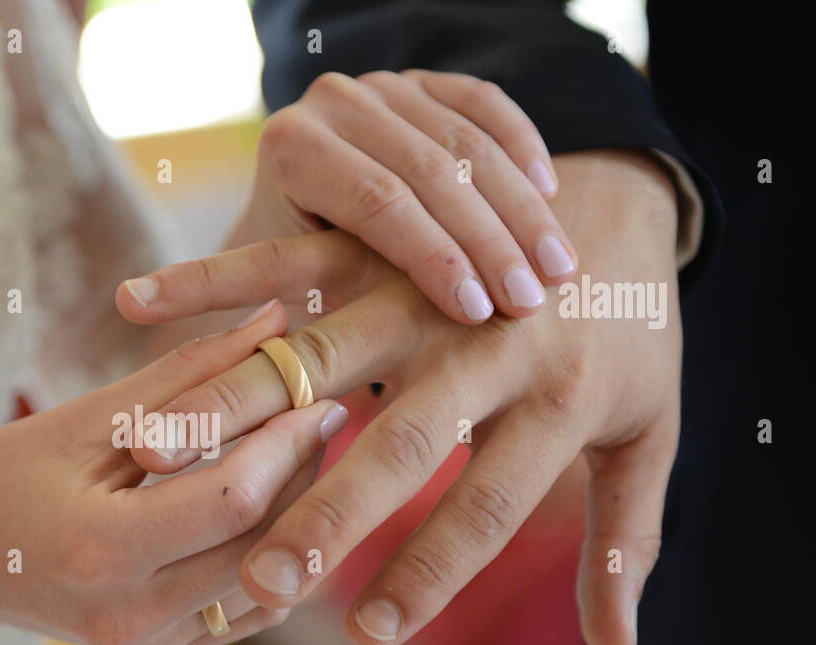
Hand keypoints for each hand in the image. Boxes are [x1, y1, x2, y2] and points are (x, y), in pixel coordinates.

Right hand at [0, 301, 347, 644]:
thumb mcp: (85, 420)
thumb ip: (186, 373)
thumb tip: (274, 321)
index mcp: (102, 551)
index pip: (235, 500)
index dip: (287, 443)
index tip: (317, 393)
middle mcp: (130, 616)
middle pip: (262, 544)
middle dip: (304, 476)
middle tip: (322, 416)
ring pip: (264, 583)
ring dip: (295, 517)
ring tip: (297, 454)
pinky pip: (241, 612)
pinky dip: (265, 557)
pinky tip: (267, 508)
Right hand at [117, 150, 680, 644]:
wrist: (625, 204)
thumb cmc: (632, 342)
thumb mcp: (649, 436)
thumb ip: (627, 538)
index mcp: (560, 399)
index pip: (488, 501)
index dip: (432, 569)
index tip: (372, 635)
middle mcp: (484, 343)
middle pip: (398, 438)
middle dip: (328, 513)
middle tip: (265, 581)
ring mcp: (423, 286)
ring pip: (321, 353)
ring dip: (235, 404)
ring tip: (156, 455)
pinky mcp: (379, 244)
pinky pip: (283, 262)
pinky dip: (208, 280)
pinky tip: (134, 302)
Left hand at [125, 70, 577, 324]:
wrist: (293, 215)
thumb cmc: (295, 276)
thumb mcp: (297, 291)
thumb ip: (325, 308)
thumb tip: (353, 357)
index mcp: (291, 149)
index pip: (377, 201)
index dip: (433, 256)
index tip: (479, 311)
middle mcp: (332, 103)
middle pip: (429, 169)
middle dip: (488, 240)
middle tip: (532, 300)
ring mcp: (380, 85)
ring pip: (465, 138)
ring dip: (519, 207)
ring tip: (558, 269)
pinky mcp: (422, 81)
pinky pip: (484, 103)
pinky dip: (522, 146)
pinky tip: (551, 196)